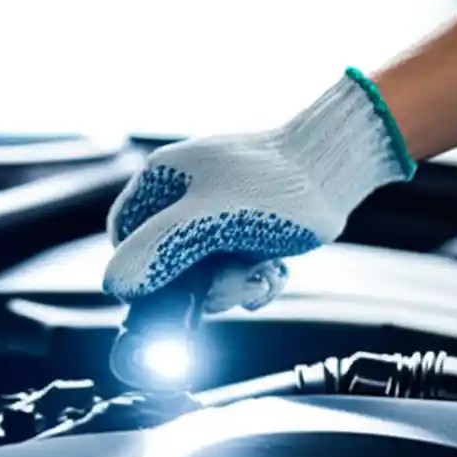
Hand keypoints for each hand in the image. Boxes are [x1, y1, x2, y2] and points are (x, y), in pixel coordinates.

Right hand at [103, 70, 415, 311]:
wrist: (342, 165)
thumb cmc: (274, 185)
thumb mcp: (205, 221)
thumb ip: (155, 251)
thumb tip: (115, 285)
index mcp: (161, 180)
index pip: (124, 234)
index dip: (137, 268)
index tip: (163, 291)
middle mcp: (185, 195)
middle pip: (167, 260)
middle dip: (200, 284)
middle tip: (231, 283)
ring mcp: (217, 211)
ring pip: (204, 269)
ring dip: (232, 285)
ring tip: (260, 275)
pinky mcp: (248, 226)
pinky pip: (234, 265)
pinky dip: (253, 278)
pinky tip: (274, 272)